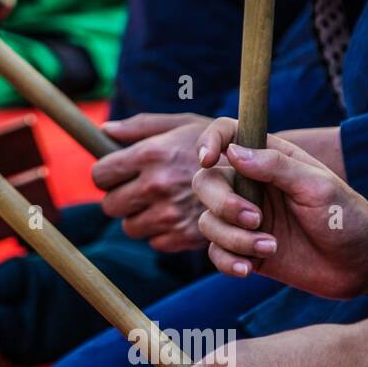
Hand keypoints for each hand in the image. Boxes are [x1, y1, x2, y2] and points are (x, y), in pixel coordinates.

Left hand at [92, 113, 209, 251]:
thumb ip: (141, 126)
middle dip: (121, 198)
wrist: (266, 173)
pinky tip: (180, 216)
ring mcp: (171, 214)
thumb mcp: (182, 124)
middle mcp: (157, 185)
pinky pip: (156, 242)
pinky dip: (164, 233)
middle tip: (138, 191)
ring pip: (131, 227)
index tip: (116, 174)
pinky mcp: (186, 237)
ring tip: (162, 203)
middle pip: (110, 205)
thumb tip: (104, 131)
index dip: (106, 175)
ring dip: (141, 218)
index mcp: (152, 153)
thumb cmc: (217, 142)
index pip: (101, 174)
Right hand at [190, 118, 367, 297]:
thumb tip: (232, 152)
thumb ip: (276, 167)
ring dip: (235, 238)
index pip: (227, 135)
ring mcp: (244, 219)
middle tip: (256, 219)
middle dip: (223, 204)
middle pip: (206, 183)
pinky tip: (251, 268)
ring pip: (209, 222)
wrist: (360, 266)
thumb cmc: (345, 217)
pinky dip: (228, 261)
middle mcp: (250, 186)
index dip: (209, 141)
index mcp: (268, 160)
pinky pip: (215, 252)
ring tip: (271, 246)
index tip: (208, 159)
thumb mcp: (317, 186)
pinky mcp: (244, 250)